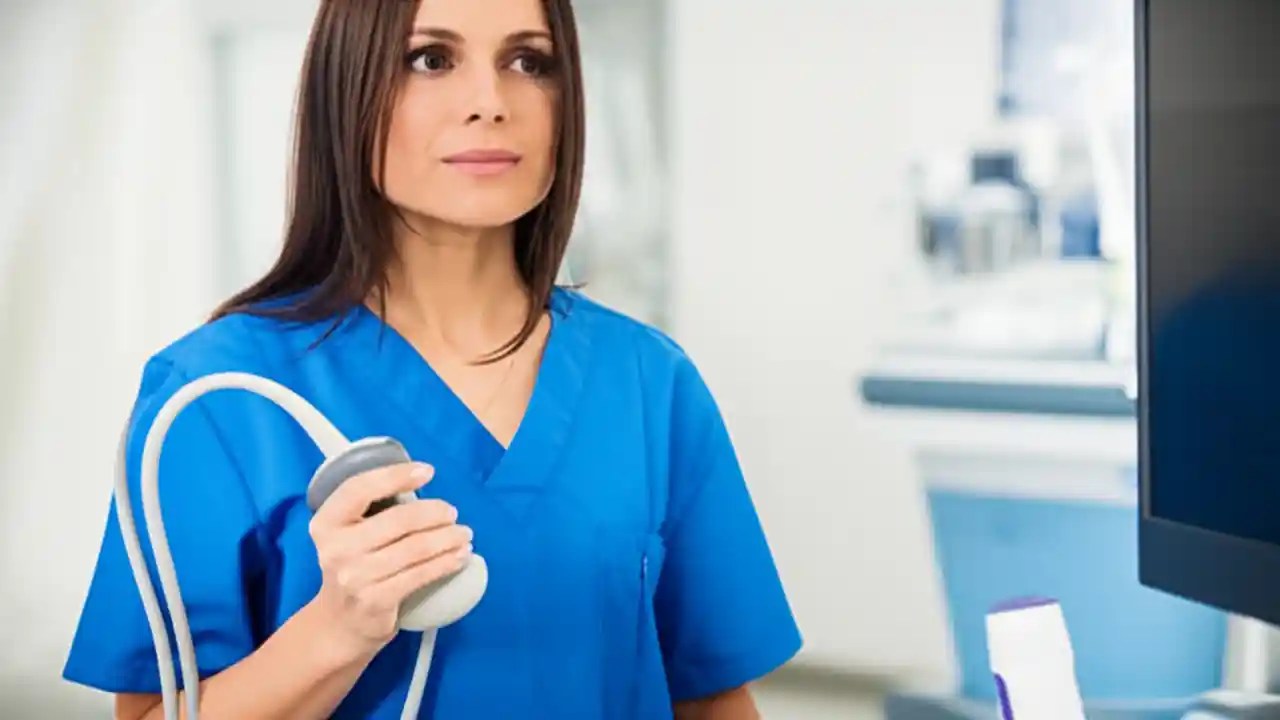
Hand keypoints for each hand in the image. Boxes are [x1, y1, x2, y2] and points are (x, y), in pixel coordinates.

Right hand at [306, 462, 473, 654]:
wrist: (341, 622)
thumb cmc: (355, 566)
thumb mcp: (348, 535)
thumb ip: (372, 510)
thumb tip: (423, 485)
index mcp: (326, 523)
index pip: (359, 489)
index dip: (395, 476)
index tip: (427, 471)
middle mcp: (336, 549)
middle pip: (398, 520)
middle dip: (434, 512)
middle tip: (452, 512)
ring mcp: (355, 577)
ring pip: (415, 548)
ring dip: (448, 538)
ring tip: (464, 534)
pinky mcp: (376, 600)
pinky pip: (420, 575)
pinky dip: (446, 562)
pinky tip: (460, 557)